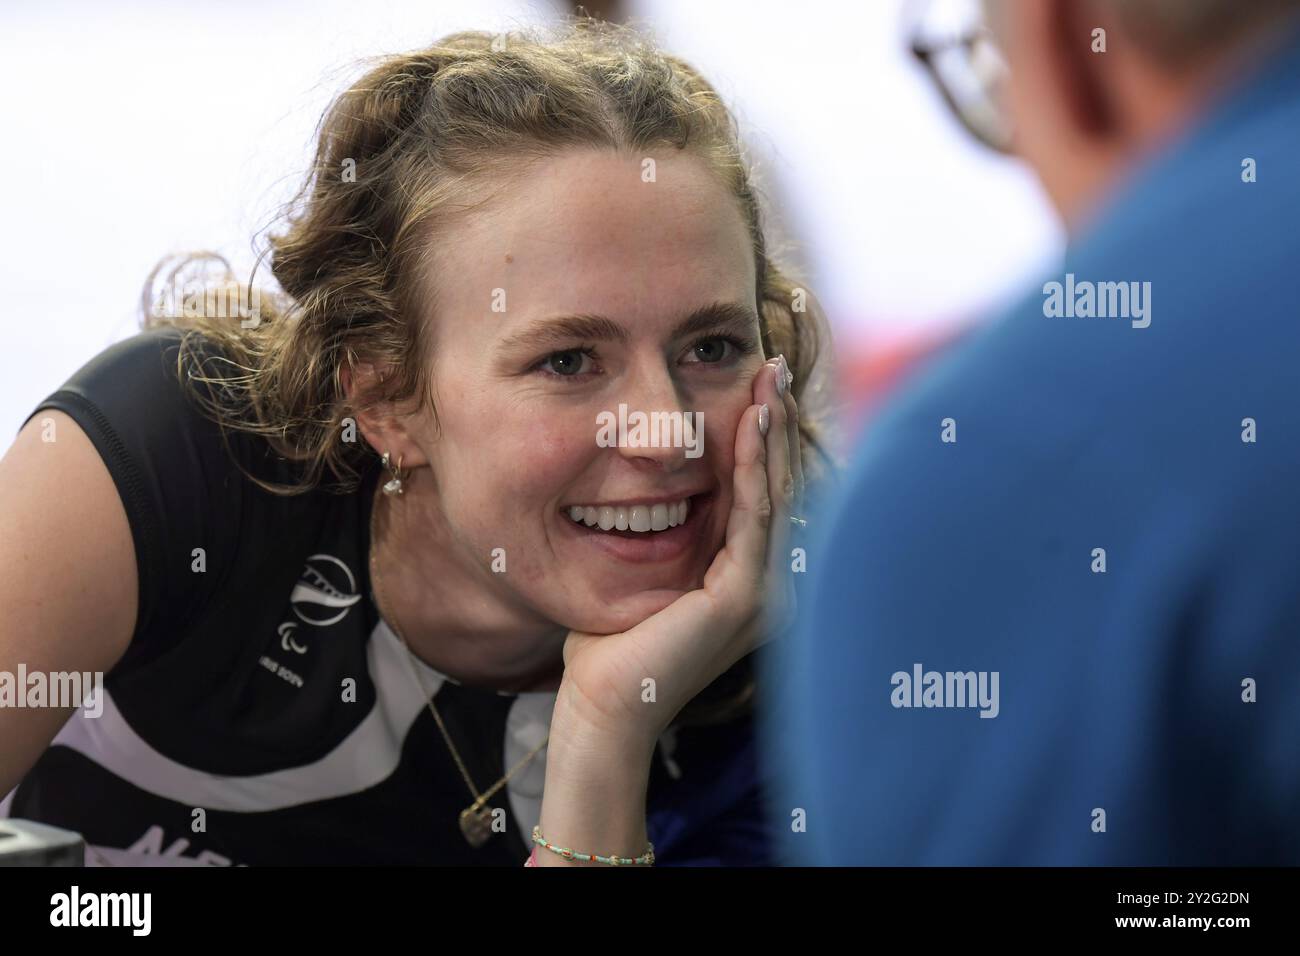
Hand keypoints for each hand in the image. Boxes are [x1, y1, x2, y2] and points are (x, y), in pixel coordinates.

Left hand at [556, 355, 803, 745]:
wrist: (603, 703)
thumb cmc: (612, 645)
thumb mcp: (647, 573)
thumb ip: (667, 535)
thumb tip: (654, 488)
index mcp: (752, 581)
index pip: (765, 496)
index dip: (765, 441)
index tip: (758, 388)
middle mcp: (771, 585)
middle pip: (779, 487)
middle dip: (776, 424)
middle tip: (772, 366)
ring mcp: (765, 592)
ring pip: (774, 494)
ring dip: (771, 434)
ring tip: (767, 381)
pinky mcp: (745, 596)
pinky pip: (753, 516)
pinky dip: (751, 468)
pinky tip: (749, 427)